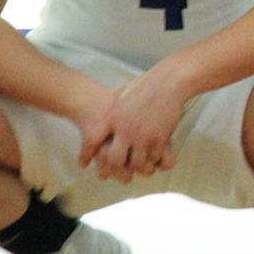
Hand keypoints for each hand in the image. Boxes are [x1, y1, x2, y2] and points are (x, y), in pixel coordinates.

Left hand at [80, 65, 186, 181]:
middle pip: (114, 160)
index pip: (93, 141)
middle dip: (116, 169)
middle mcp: (125, 130)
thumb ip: (114, 107)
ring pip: (136, 164)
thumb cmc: (146, 84)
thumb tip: (108, 110)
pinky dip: (156, 161)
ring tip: (144, 168)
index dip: (87, 155)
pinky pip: (155, 158)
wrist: (169, 82)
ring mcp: (142, 136)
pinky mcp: (159, 138)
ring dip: (140, 168)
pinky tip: (157, 159)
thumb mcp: (122, 94)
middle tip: (121, 171)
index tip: (84, 164)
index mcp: (113, 118)